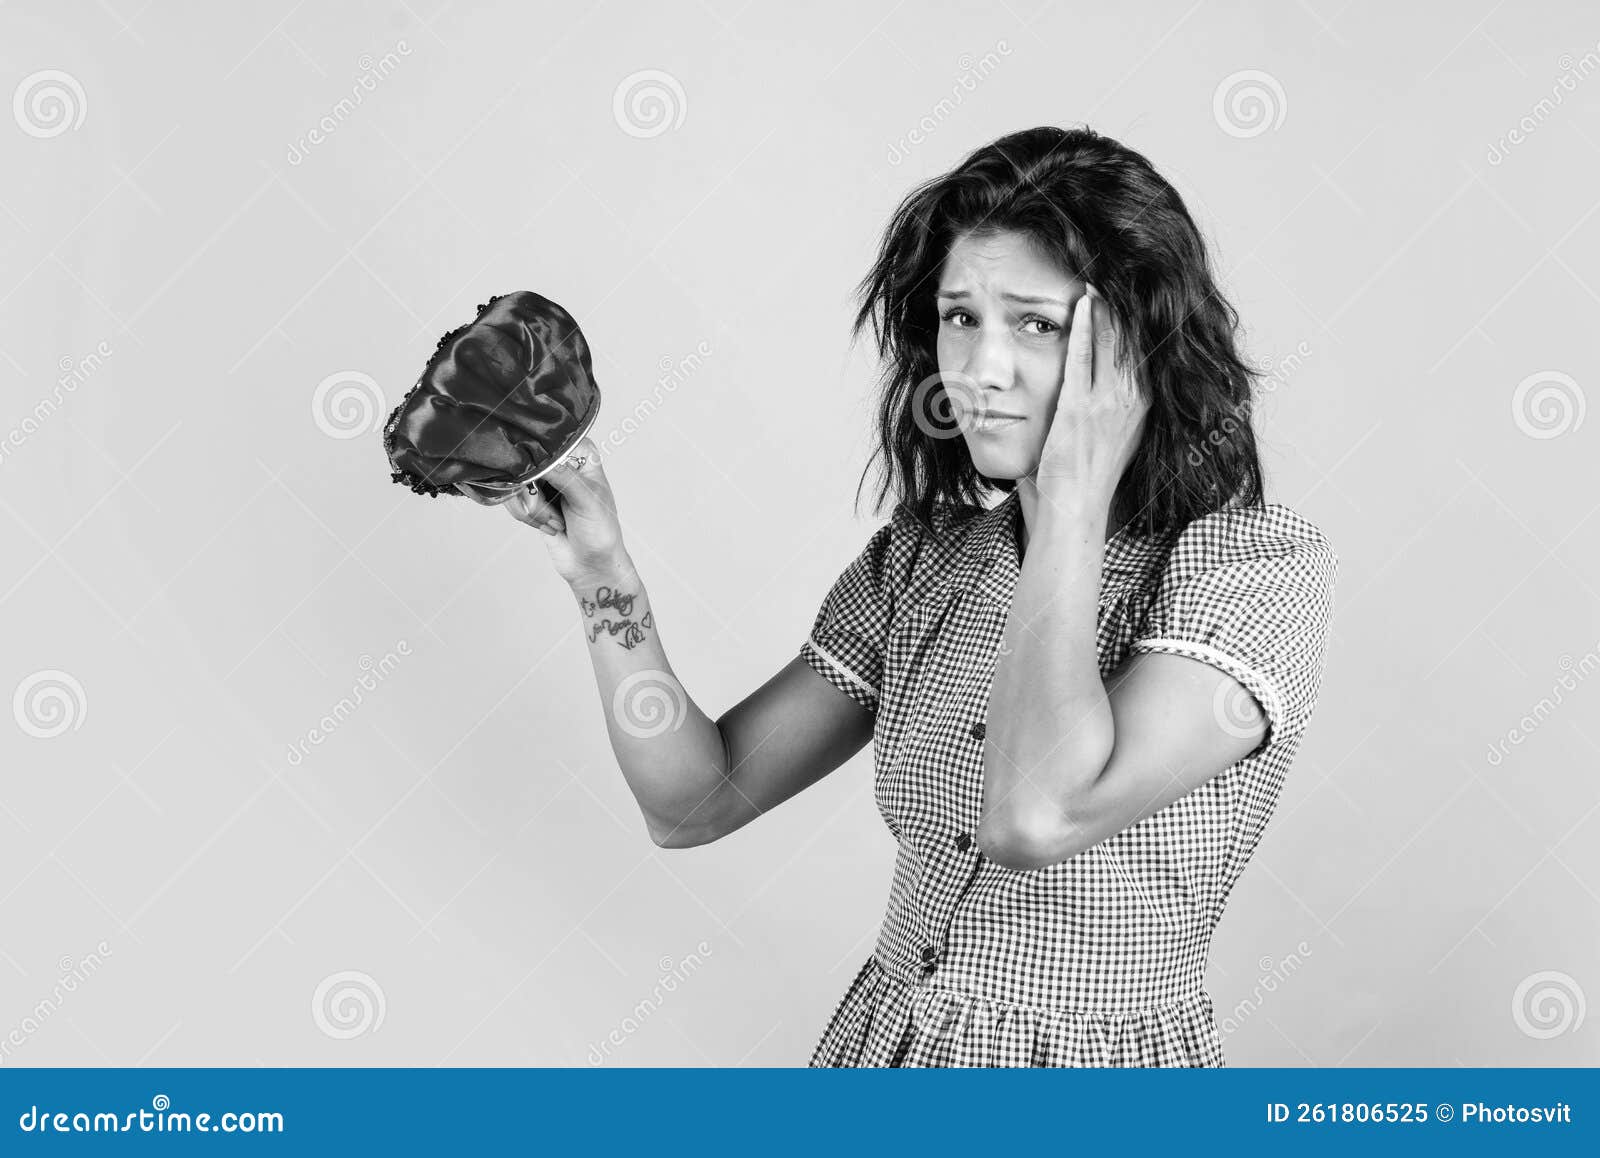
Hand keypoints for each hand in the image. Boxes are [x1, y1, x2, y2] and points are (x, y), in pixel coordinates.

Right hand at [453, 437, 632, 586]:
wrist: (590, 565)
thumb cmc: (600, 531)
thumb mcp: (587, 501)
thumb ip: (566, 478)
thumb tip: (541, 460)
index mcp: (581, 453)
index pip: (550, 439)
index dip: (540, 456)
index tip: (541, 476)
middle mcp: (560, 462)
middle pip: (526, 461)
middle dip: (535, 493)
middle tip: (555, 513)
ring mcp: (542, 479)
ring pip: (514, 482)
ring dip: (532, 509)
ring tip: (556, 523)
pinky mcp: (528, 497)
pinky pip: (510, 498)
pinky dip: (525, 516)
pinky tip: (548, 526)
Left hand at [1036, 286, 1149, 505]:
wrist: (1076, 508)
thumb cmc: (1090, 473)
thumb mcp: (1117, 433)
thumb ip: (1118, 404)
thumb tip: (1116, 381)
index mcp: (1143, 403)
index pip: (1145, 348)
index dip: (1138, 317)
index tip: (1132, 288)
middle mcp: (1131, 400)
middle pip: (1131, 338)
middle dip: (1122, 304)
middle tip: (1114, 271)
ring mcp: (1106, 404)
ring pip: (1109, 341)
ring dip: (1102, 307)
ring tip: (1097, 278)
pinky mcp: (1078, 409)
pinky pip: (1082, 358)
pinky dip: (1081, 328)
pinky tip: (1080, 304)